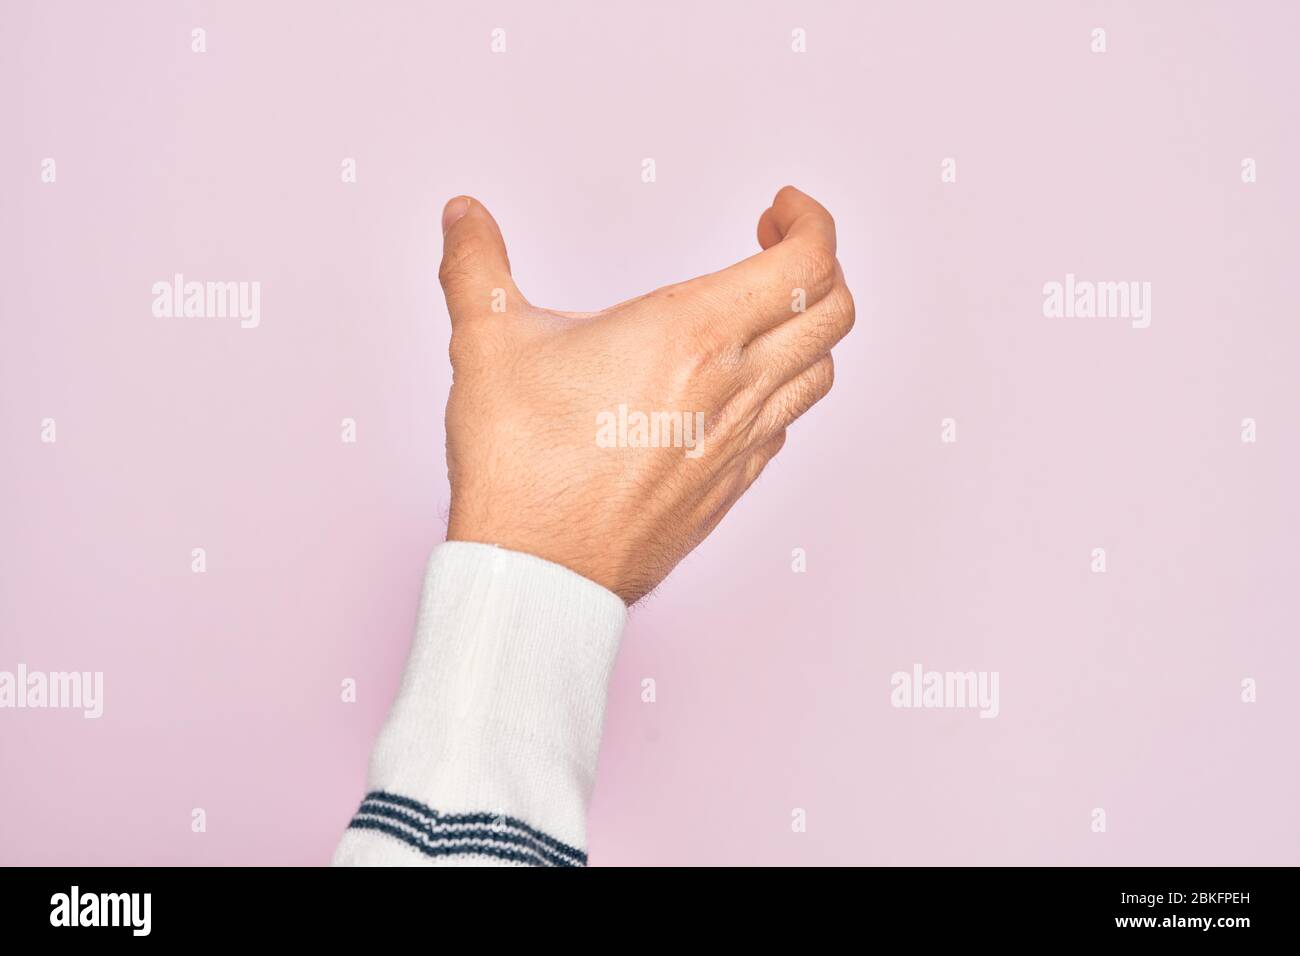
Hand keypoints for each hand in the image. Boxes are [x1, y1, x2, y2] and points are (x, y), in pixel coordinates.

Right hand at [437, 186, 853, 602]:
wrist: (538, 572)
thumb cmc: (521, 463)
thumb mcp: (487, 343)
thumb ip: (477, 265)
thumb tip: (463, 214)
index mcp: (692, 334)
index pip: (808, 264)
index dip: (813, 222)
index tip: (780, 208)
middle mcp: (734, 387)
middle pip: (834, 312)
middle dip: (819, 263)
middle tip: (772, 246)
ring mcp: (739, 443)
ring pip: (819, 371)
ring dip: (806, 326)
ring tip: (761, 310)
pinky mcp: (730, 487)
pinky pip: (786, 424)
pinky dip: (783, 386)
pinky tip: (738, 382)